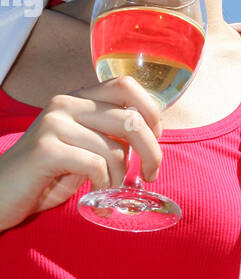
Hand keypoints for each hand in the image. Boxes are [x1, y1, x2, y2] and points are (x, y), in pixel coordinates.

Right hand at [0, 76, 162, 232]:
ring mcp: (54, 125)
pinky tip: (95, 192)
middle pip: (131, 119)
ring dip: (120, 177)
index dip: (152, 112)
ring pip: (114, 148)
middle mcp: (66, 104)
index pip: (126, 86)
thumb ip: (109, 135)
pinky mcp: (46, 150)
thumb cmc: (46, 174)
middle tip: (149, 174)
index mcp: (77, 99)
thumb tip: (150, 135)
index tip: (156, 139)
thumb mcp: (83, 147)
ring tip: (110, 190)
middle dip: (151, 152)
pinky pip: (95, 165)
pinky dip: (103, 184)